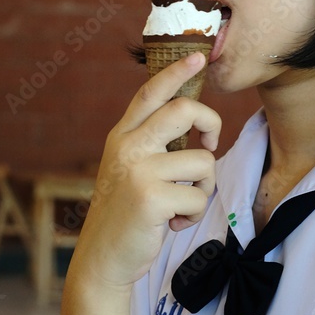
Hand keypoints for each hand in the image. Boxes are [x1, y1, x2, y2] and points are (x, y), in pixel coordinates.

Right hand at [71, 52, 221, 289]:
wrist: (103, 258)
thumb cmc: (126, 213)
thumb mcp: (130, 168)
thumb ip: (153, 143)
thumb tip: (197, 124)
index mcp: (123, 135)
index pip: (151, 92)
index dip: (176, 72)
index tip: (199, 56)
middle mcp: (127, 146)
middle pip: (185, 111)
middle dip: (211, 127)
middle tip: (207, 148)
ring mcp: (137, 170)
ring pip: (203, 162)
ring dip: (203, 188)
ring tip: (181, 203)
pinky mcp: (150, 198)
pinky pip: (199, 197)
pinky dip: (194, 215)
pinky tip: (172, 224)